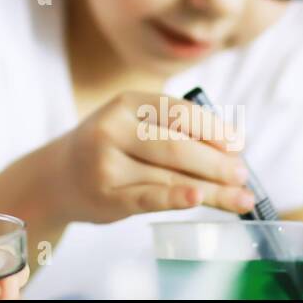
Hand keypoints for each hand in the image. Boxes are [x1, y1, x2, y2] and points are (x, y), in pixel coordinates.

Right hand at [54, 91, 253, 223]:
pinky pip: (149, 197)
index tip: (239, 145)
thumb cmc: (109, 148)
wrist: (58, 177)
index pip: (179, 112)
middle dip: (217, 164)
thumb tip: (233, 148)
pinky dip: (176, 198)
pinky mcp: (106, 196)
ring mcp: (107, 164)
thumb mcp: (133, 124)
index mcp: (126, 103)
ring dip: (212, 190)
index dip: (214, 129)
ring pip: (170, 176)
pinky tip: (199, 199)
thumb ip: (173, 130)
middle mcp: (113, 129)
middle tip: (243, 175)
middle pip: (177, 146)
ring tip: (241, 199)